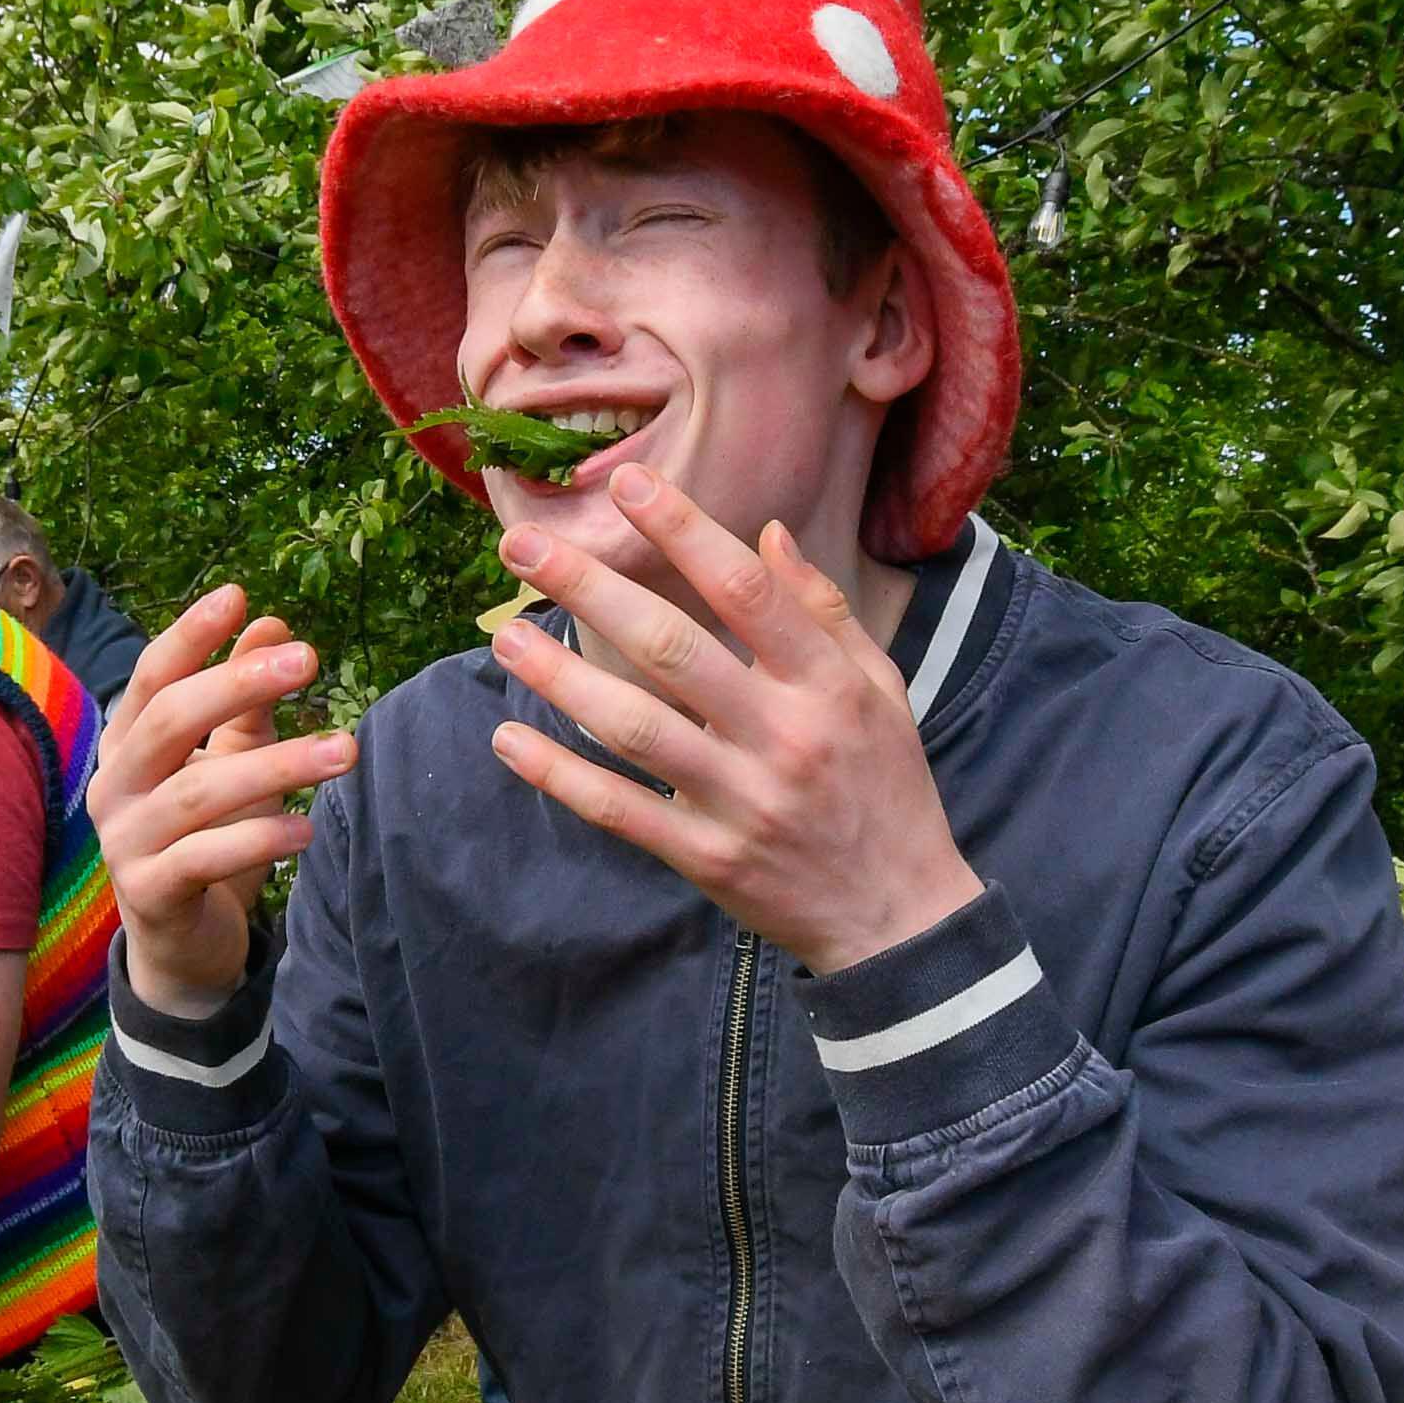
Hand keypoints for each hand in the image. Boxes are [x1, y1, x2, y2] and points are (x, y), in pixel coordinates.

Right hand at [88, 585, 356, 1016]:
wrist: (182, 945)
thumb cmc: (206, 840)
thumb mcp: (228, 762)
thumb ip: (245, 702)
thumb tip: (270, 622)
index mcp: (127, 744)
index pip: (152, 677)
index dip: (191, 635)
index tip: (240, 596)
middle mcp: (114, 786)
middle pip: (170, 720)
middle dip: (239, 684)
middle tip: (310, 659)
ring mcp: (125, 842)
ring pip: (197, 792)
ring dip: (276, 766)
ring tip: (343, 750)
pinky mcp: (149, 894)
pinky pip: (202, 858)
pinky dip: (257, 840)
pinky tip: (305, 830)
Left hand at [486, 467, 978, 973]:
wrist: (898, 917)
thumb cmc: (886, 787)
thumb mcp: (881, 689)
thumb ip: (824, 611)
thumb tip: (768, 533)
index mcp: (828, 685)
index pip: (747, 591)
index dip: (684, 532)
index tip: (626, 485)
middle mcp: (783, 737)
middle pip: (672, 649)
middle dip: (591, 590)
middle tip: (521, 547)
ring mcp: (742, 802)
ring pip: (636, 729)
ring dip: (561, 679)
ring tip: (504, 637)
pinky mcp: (708, 859)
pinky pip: (622, 812)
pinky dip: (562, 777)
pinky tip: (511, 741)